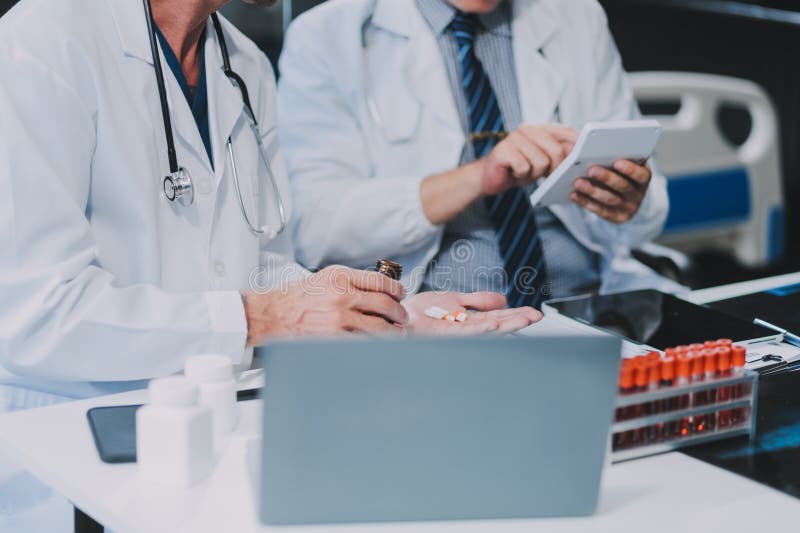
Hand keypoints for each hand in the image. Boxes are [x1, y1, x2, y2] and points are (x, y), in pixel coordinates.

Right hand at [242, 266, 406, 345]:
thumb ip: (352, 281)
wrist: (273, 314)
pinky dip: (375, 345)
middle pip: (385, 305)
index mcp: (341, 277)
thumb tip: (379, 289)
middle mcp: (342, 295)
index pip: (381, 281)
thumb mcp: (326, 278)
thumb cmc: (297, 297)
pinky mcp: (334, 337)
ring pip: (379, 328)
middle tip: (403, 317)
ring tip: (396, 333)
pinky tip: (378, 344)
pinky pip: (364, 343)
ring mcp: (339, 318)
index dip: (397, 290)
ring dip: (392, 332)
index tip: (400, 295)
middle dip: (399, 313)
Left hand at [403, 291, 542, 335]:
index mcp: (469, 320)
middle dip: (516, 321)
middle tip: (535, 317)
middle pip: (497, 325)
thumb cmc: (421, 312)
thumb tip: (503, 300)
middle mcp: (466, 328)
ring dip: (505, 326)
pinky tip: (493, 324)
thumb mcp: (454, 300)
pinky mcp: (443, 335)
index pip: (499, 316)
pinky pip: (464, 333)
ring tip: (523, 321)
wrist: (397, 316)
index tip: (534, 314)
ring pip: (485, 331)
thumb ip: (478, 300)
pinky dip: (480, 329)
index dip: (516, 315)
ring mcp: (456, 334)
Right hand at [480, 124, 578, 195]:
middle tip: (546, 175)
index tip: (585, 157)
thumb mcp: (543, 161)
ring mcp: (514, 138)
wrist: (488, 178)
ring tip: (525, 171)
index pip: (566, 132)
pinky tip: (513, 173)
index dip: (578, 145)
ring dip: (534, 173)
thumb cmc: (518, 169)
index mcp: (539, 129)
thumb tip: (580, 154)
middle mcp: (527, 129)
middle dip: (556, 167)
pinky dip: (521, 176)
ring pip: (541, 161)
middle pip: (557, 150)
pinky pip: (524, 168)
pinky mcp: (503, 150)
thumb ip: (559, 154)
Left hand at [570, 160, 651, 222]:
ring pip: (610, 199)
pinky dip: (586, 202)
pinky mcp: (616, 216)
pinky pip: (600, 210)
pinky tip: (574, 194)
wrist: (625, 196)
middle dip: (606, 177)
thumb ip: (616, 156)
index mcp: (643, 176)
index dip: (630, 169)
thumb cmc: (620, 171)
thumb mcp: (624, 162)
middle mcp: (639, 193)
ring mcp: (628, 207)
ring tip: (578, 182)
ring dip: (592, 190)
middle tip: (591, 169)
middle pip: (623, 186)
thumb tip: (597, 148)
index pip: (641, 174)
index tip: (617, 162)